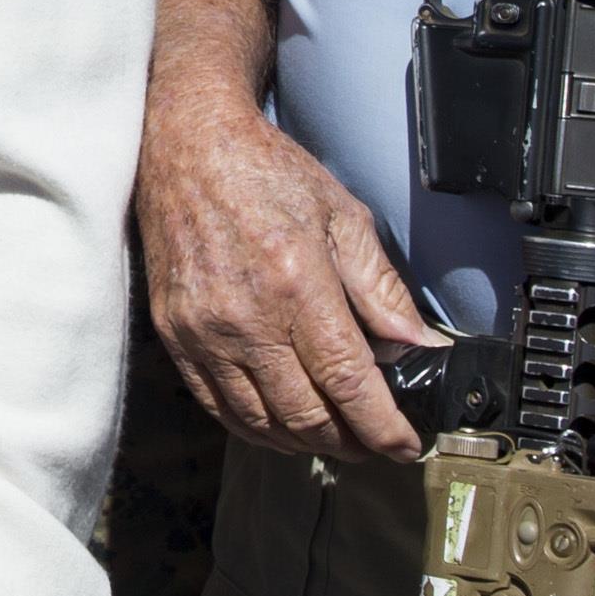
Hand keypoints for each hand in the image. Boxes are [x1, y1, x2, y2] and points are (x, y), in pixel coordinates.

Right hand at [138, 87, 431, 460]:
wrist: (186, 150)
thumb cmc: (265, 174)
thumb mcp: (344, 217)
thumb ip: (381, 288)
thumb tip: (418, 344)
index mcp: (297, 284)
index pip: (349, 384)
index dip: (383, 429)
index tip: (405, 446)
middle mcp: (246, 318)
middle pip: (306, 416)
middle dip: (351, 444)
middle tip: (375, 445)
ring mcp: (204, 332)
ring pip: (261, 422)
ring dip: (305, 444)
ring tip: (335, 440)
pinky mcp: (176, 336)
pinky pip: (217, 406)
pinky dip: (256, 429)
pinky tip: (282, 426)